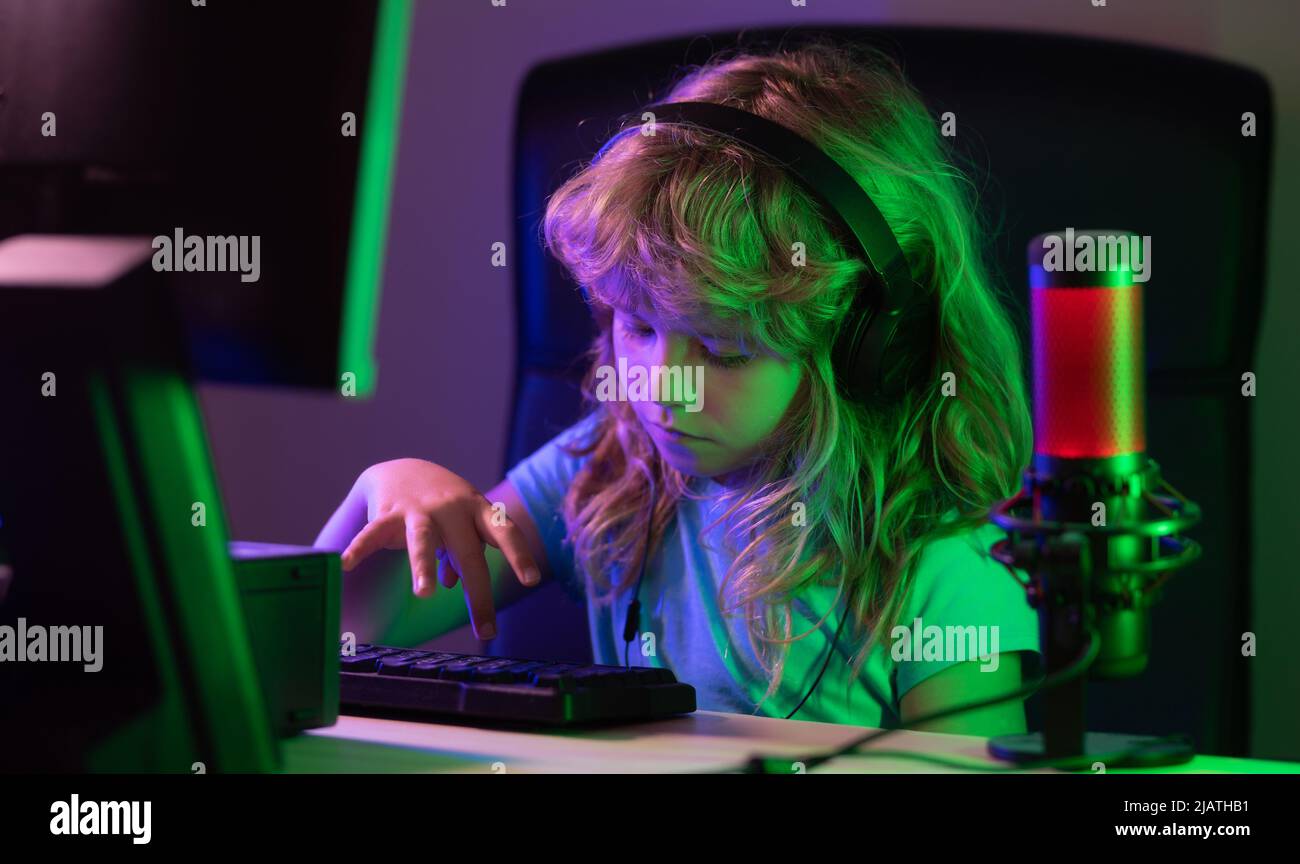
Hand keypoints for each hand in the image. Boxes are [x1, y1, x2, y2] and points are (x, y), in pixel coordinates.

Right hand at [340, 459, 539, 640]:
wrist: (404, 469)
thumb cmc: (445, 508)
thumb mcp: (464, 526)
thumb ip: (465, 555)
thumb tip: (455, 586)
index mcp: (478, 511)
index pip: (505, 532)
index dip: (518, 555)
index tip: (532, 579)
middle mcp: (453, 509)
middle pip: (469, 553)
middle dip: (478, 593)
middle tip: (486, 630)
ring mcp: (419, 509)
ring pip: (423, 540)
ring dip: (425, 566)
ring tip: (426, 593)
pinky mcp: (388, 512)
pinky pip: (373, 533)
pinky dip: (359, 549)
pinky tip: (345, 565)